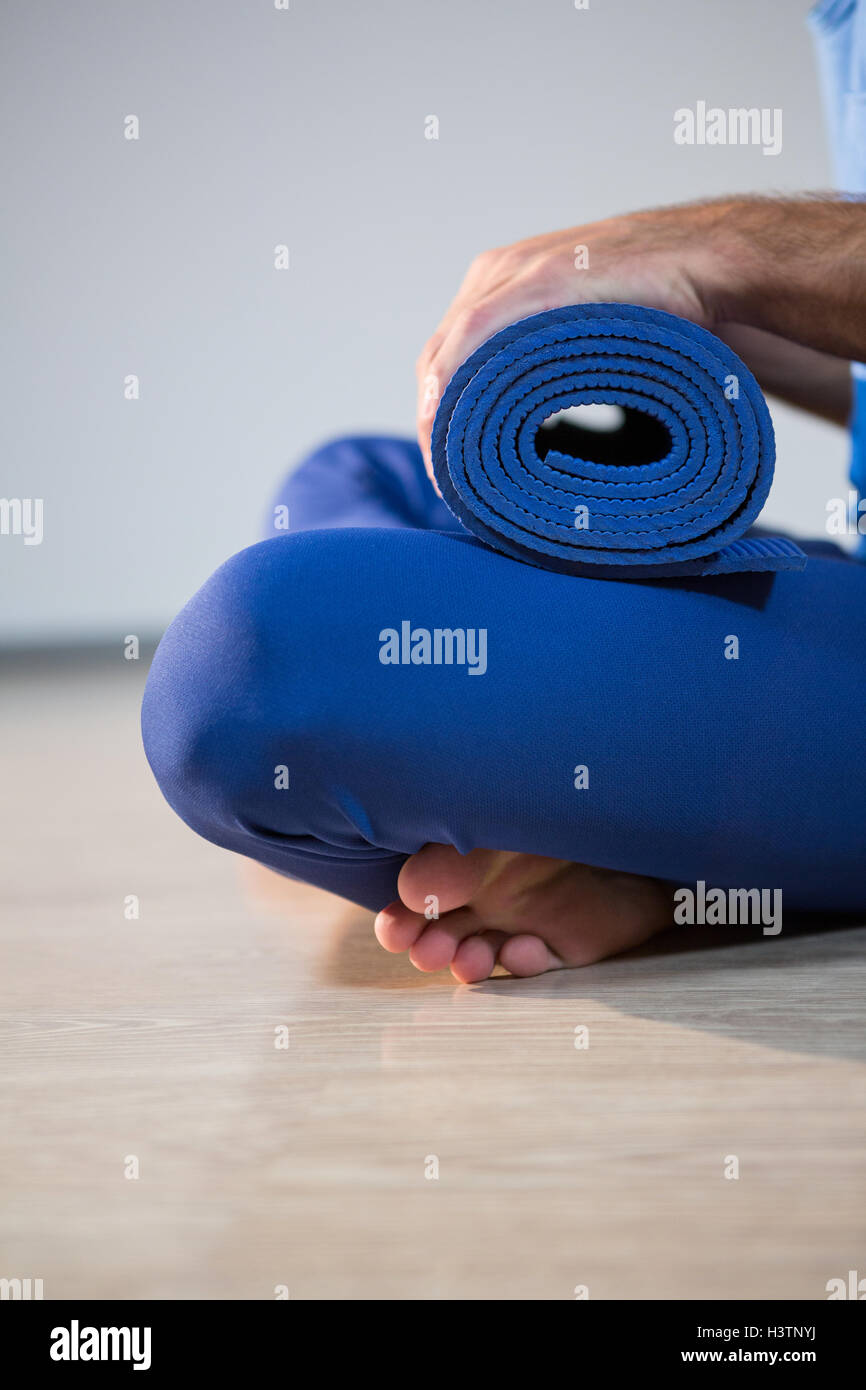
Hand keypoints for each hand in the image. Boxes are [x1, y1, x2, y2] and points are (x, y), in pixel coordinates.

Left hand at [415, 201, 735, 479]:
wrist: (714, 267)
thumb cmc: (664, 313)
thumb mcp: (592, 347)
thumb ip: (556, 374)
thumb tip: (540, 444)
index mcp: (504, 289)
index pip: (449, 361)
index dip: (442, 417)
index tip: (451, 472)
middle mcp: (498, 276)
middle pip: (439, 361)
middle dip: (438, 428)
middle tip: (450, 487)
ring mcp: (514, 273)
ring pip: (447, 354)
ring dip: (441, 419)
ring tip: (452, 475)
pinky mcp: (537, 281)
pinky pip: (470, 338)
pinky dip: (453, 388)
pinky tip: (454, 432)